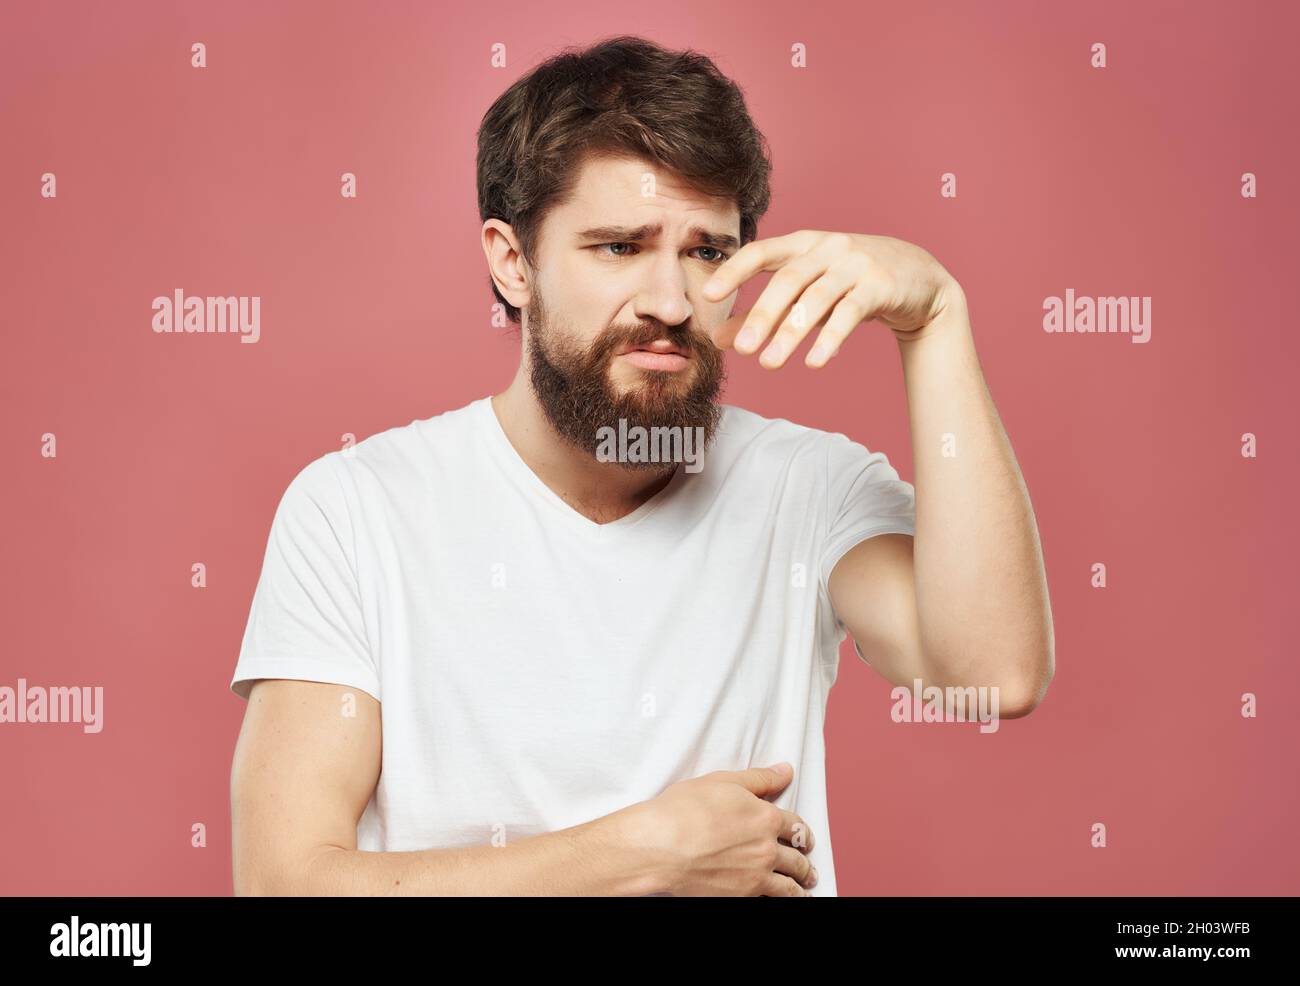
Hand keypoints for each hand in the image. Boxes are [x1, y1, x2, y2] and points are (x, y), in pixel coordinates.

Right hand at [634, 762, 817, 895]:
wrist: (660, 847)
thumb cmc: (684, 810)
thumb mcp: (723, 782)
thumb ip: (759, 779)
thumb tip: (785, 770)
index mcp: (766, 818)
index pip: (795, 827)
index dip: (803, 833)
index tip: (805, 840)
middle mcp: (766, 849)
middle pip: (796, 860)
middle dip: (804, 865)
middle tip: (807, 870)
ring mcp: (755, 877)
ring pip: (788, 887)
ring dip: (798, 889)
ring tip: (802, 891)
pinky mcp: (741, 897)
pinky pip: (769, 901)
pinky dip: (776, 900)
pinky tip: (776, 900)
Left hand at [702, 230, 964, 364]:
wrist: (918, 279)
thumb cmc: (850, 283)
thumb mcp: (806, 293)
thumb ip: (763, 313)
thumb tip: (718, 339)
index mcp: (803, 244)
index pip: (762, 252)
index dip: (735, 272)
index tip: (709, 296)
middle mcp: (828, 248)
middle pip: (788, 280)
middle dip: (762, 315)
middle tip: (741, 349)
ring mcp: (857, 264)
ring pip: (818, 298)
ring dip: (791, 333)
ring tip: (770, 364)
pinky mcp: (881, 285)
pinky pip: (851, 313)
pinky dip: (831, 338)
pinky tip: (815, 363)